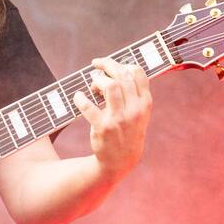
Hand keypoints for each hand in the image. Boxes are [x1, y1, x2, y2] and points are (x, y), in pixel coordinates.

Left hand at [72, 56, 152, 180]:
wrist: (121, 160)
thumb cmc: (128, 131)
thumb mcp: (139, 113)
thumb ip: (134, 93)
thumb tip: (119, 68)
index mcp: (144, 103)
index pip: (137, 73)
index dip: (122, 63)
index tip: (110, 64)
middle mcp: (134, 110)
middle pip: (122, 76)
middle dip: (107, 65)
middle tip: (96, 65)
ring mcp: (119, 119)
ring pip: (111, 86)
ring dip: (97, 80)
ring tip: (92, 85)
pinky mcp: (103, 128)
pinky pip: (89, 107)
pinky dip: (80, 99)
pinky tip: (78, 97)